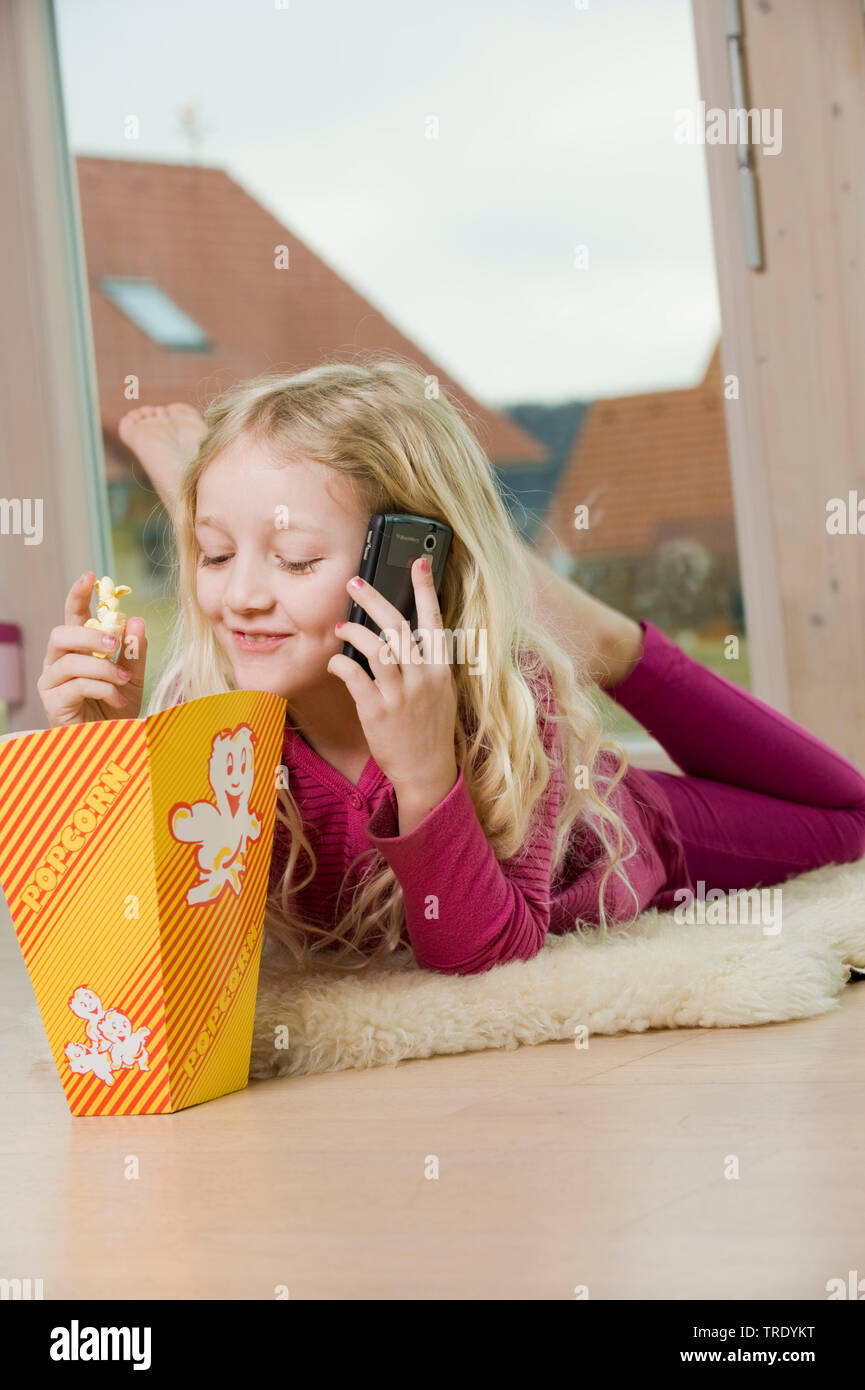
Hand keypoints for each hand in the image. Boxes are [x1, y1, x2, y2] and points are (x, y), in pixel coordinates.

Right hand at [37, 572, 148, 726]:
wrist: (110, 745)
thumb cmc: (116, 709)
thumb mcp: (132, 676)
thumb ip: (134, 650)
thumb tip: (137, 620)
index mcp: (76, 650)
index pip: (71, 615)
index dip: (78, 594)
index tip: (91, 576)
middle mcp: (57, 662)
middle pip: (61, 634)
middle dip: (88, 635)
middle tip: (113, 642)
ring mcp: (51, 683)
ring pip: (70, 661)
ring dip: (102, 668)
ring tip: (123, 679)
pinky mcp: (52, 703)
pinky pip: (76, 686)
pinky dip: (103, 689)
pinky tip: (119, 699)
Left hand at [326, 557, 458, 799]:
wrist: (427, 771)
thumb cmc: (430, 730)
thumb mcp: (440, 694)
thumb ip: (427, 665)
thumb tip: (405, 638)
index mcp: (440, 670)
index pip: (435, 621)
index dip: (426, 589)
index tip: (418, 563)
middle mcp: (423, 678)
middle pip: (397, 627)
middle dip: (373, 600)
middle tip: (353, 584)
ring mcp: (401, 694)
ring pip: (376, 648)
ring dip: (353, 632)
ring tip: (340, 627)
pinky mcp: (378, 711)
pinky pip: (355, 676)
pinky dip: (342, 664)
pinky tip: (337, 662)